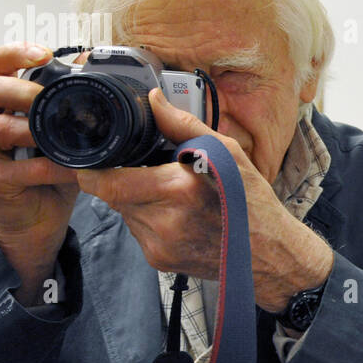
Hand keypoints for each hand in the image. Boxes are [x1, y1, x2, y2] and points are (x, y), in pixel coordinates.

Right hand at [0, 43, 81, 304]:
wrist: (37, 221)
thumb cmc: (46, 173)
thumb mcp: (59, 132)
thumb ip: (67, 100)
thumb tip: (88, 61)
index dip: (13, 53)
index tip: (44, 54)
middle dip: (19, 88)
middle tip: (49, 98)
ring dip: (38, 129)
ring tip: (67, 135)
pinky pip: (20, 169)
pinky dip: (52, 166)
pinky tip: (76, 168)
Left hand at [76, 88, 334, 311]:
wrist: (270, 255)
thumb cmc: (253, 203)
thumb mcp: (227, 153)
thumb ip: (182, 126)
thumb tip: (154, 101)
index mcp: (177, 189)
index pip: (106, 182)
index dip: (93, 170)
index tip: (95, 160)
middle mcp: (163, 221)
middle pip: (112, 195)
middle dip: (121, 179)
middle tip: (146, 170)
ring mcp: (159, 246)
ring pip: (124, 213)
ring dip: (135, 199)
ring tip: (169, 194)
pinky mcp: (159, 261)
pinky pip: (138, 231)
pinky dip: (148, 219)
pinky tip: (176, 215)